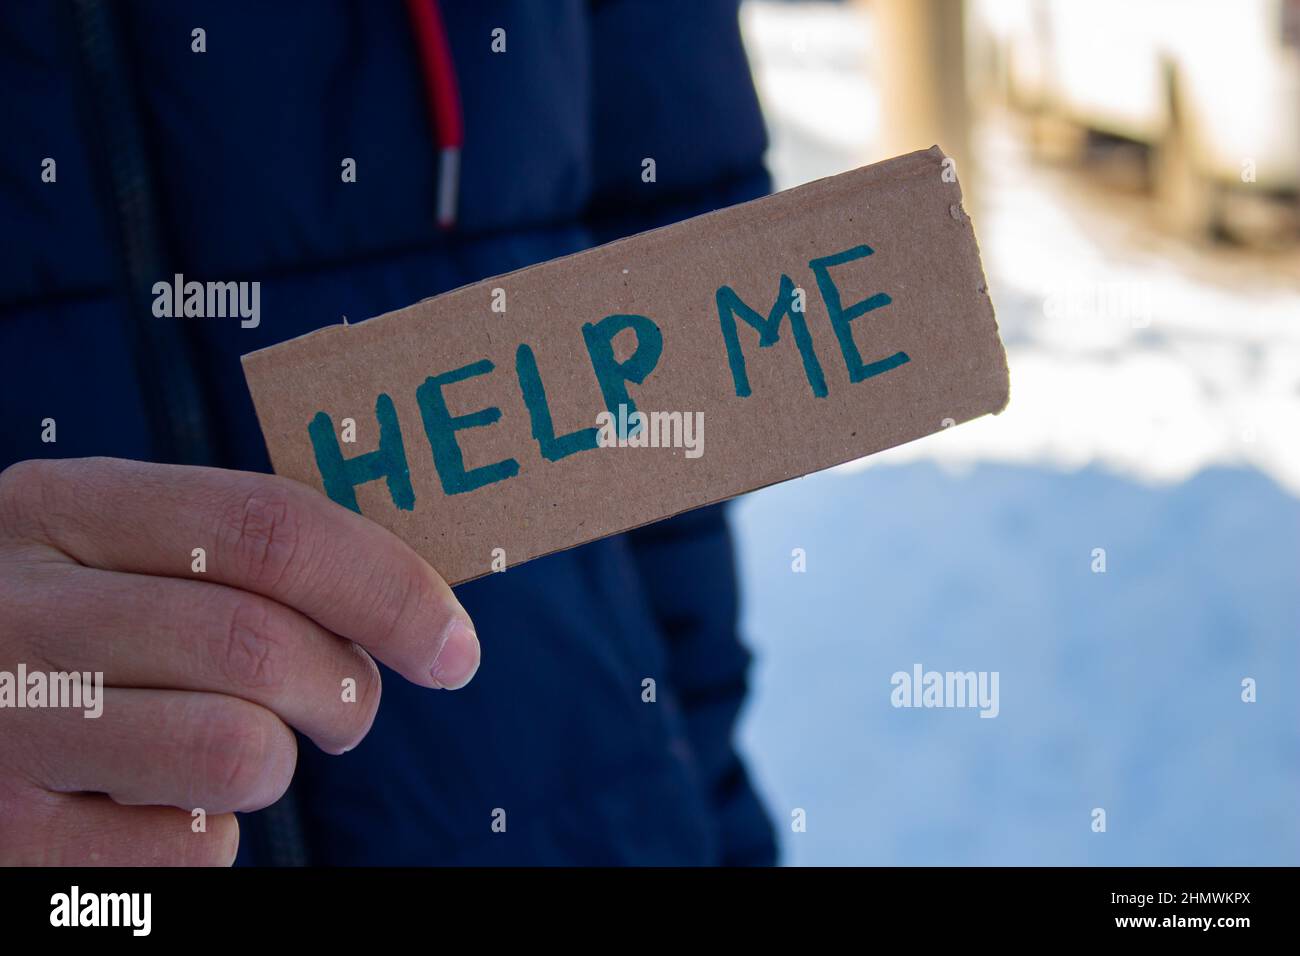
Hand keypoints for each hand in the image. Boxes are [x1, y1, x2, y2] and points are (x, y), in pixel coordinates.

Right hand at [0, 457, 478, 864]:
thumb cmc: (70, 631)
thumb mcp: (117, 552)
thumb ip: (236, 553)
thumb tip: (416, 608)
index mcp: (63, 506)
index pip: (270, 527)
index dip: (389, 589)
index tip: (454, 647)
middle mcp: (19, 607)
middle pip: (261, 643)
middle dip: (345, 689)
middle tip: (344, 710)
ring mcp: (2, 726)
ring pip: (236, 751)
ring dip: (274, 764)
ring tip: (234, 750)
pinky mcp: (7, 837)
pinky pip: (190, 848)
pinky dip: (210, 837)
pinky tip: (157, 804)